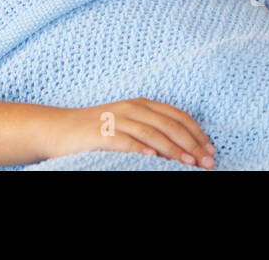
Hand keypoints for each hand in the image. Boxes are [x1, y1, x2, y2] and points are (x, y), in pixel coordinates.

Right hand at [38, 98, 215, 168]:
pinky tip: (153, 159)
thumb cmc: (96, 131)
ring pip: (152, 133)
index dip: (197, 134)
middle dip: (191, 145)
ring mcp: (117, 119)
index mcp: (143, 104)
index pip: (178, 117)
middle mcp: (133, 108)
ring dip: (173, 149)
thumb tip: (183, 150)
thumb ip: (152, 132)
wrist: (58, 129)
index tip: (210, 151)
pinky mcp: (100, 133)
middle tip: (206, 163)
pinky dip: (140, 149)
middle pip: (169, 125)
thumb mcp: (128, 125)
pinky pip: (124, 141)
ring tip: (188, 163)